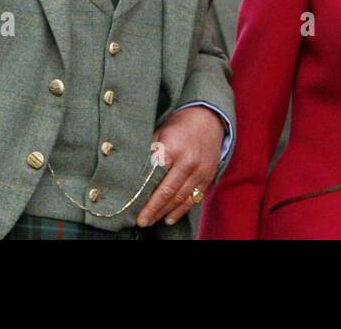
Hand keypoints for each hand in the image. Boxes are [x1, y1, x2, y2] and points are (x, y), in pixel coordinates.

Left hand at [136, 106, 224, 227]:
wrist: (209, 119)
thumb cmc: (178, 127)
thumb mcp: (160, 133)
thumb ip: (148, 153)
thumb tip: (131, 174)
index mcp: (174, 148)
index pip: (155, 177)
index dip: (144, 193)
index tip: (133, 206)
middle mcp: (189, 161)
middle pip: (168, 191)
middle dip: (153, 209)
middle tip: (141, 221)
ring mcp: (200, 171)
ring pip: (180, 198)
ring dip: (165, 212)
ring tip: (152, 221)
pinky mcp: (208, 177)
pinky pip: (194, 198)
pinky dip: (181, 210)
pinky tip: (169, 219)